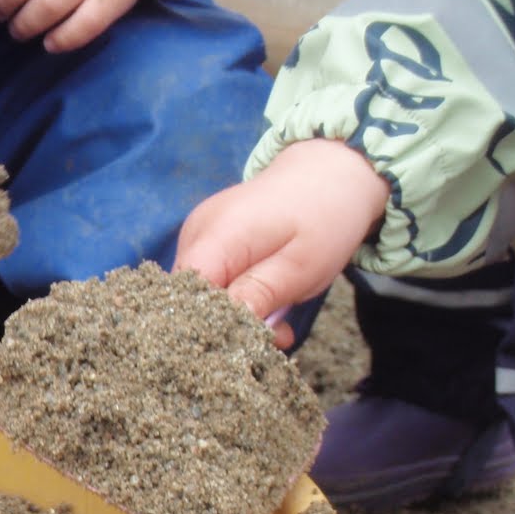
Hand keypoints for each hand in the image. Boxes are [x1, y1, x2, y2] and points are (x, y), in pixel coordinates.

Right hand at [174, 138, 390, 346]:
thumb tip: (225, 328)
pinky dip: (233, 297)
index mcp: (217, 234)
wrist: (331, 171)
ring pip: (196, 292)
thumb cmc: (324, 217)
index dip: (203, 324)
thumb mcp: (302, 265)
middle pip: (185, 296)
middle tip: (272, 336)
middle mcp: (196, 231)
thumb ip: (259, 294)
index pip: (183, 293)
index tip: (241, 342)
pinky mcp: (204, 239)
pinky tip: (265, 302)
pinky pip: (207, 279)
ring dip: (233, 314)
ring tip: (276, 320)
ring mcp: (197, 233)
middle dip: (223, 325)